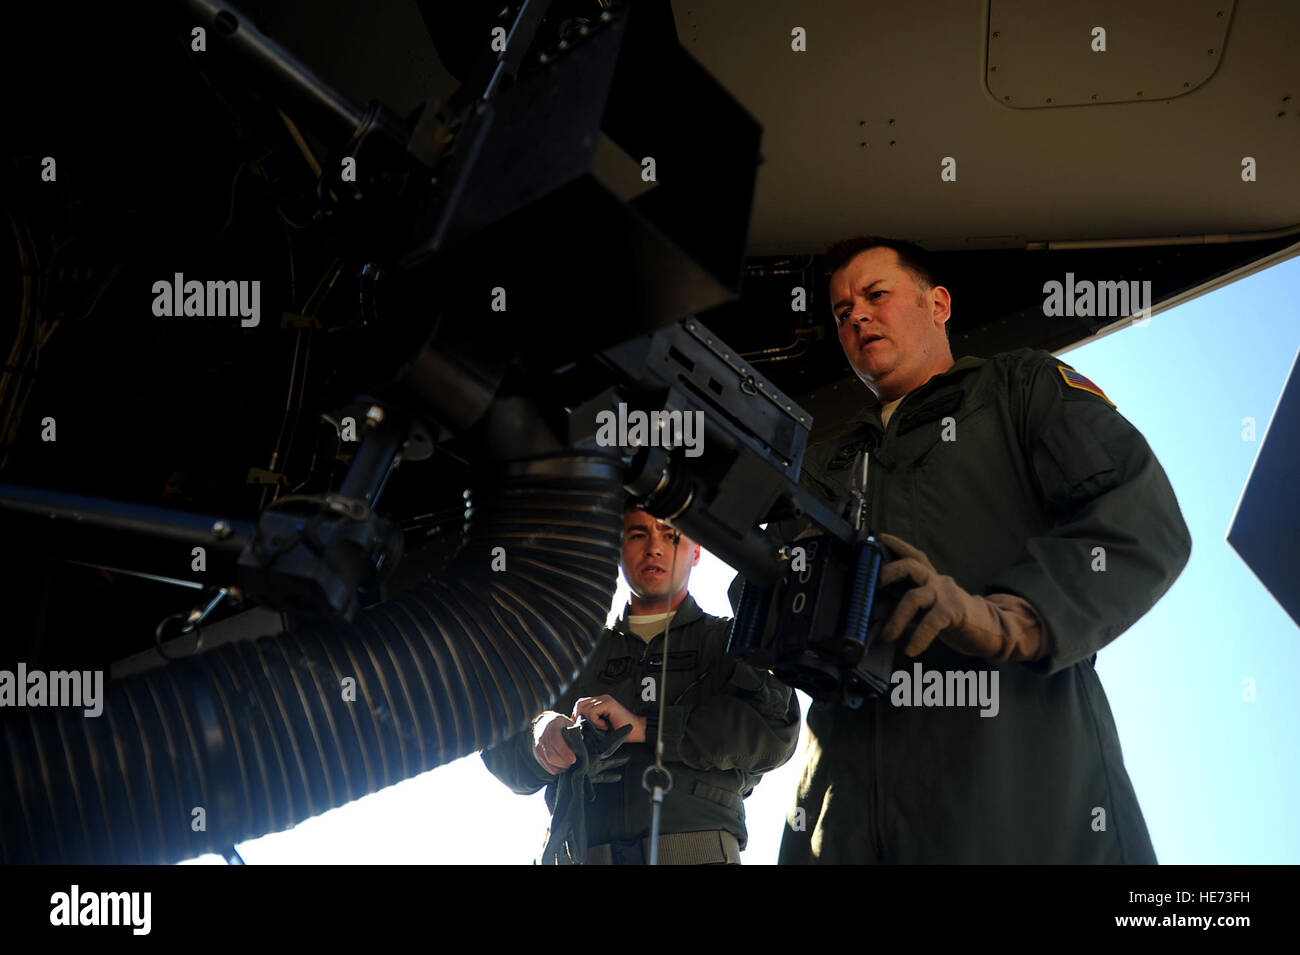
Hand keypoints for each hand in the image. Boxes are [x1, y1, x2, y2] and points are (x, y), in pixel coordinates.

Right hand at [531, 711, 576, 773]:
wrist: (544, 723)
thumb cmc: (560, 725)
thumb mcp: (568, 723)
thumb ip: (575, 732)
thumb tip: (581, 743)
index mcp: (552, 727)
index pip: (556, 742)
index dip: (565, 752)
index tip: (573, 760)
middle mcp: (542, 737)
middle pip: (552, 755)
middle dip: (564, 762)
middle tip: (573, 763)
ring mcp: (538, 746)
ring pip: (549, 762)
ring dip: (560, 767)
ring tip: (569, 765)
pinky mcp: (537, 754)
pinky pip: (546, 766)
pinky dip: (555, 769)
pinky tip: (562, 767)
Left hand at [572, 695, 645, 742]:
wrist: (636, 731)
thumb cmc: (619, 731)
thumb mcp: (599, 727)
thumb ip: (589, 722)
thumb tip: (575, 725)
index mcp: (598, 702)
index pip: (580, 704)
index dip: (578, 716)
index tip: (582, 726)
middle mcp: (601, 699)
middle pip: (580, 704)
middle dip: (581, 717)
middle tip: (590, 727)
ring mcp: (605, 700)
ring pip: (585, 708)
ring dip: (590, 720)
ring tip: (600, 727)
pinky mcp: (608, 703)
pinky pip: (593, 711)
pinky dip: (595, 721)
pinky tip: (604, 726)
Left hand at [876, 533, 1008, 658]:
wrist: (991, 630)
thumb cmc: (954, 619)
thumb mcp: (928, 611)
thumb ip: (906, 609)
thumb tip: (876, 612)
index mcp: (931, 578)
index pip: (914, 556)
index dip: (898, 545)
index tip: (879, 537)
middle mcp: (937, 581)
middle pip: (911, 566)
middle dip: (889, 572)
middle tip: (873, 585)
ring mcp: (946, 595)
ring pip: (914, 597)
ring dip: (896, 618)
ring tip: (887, 636)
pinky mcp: (954, 612)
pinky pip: (930, 623)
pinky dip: (918, 638)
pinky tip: (910, 650)